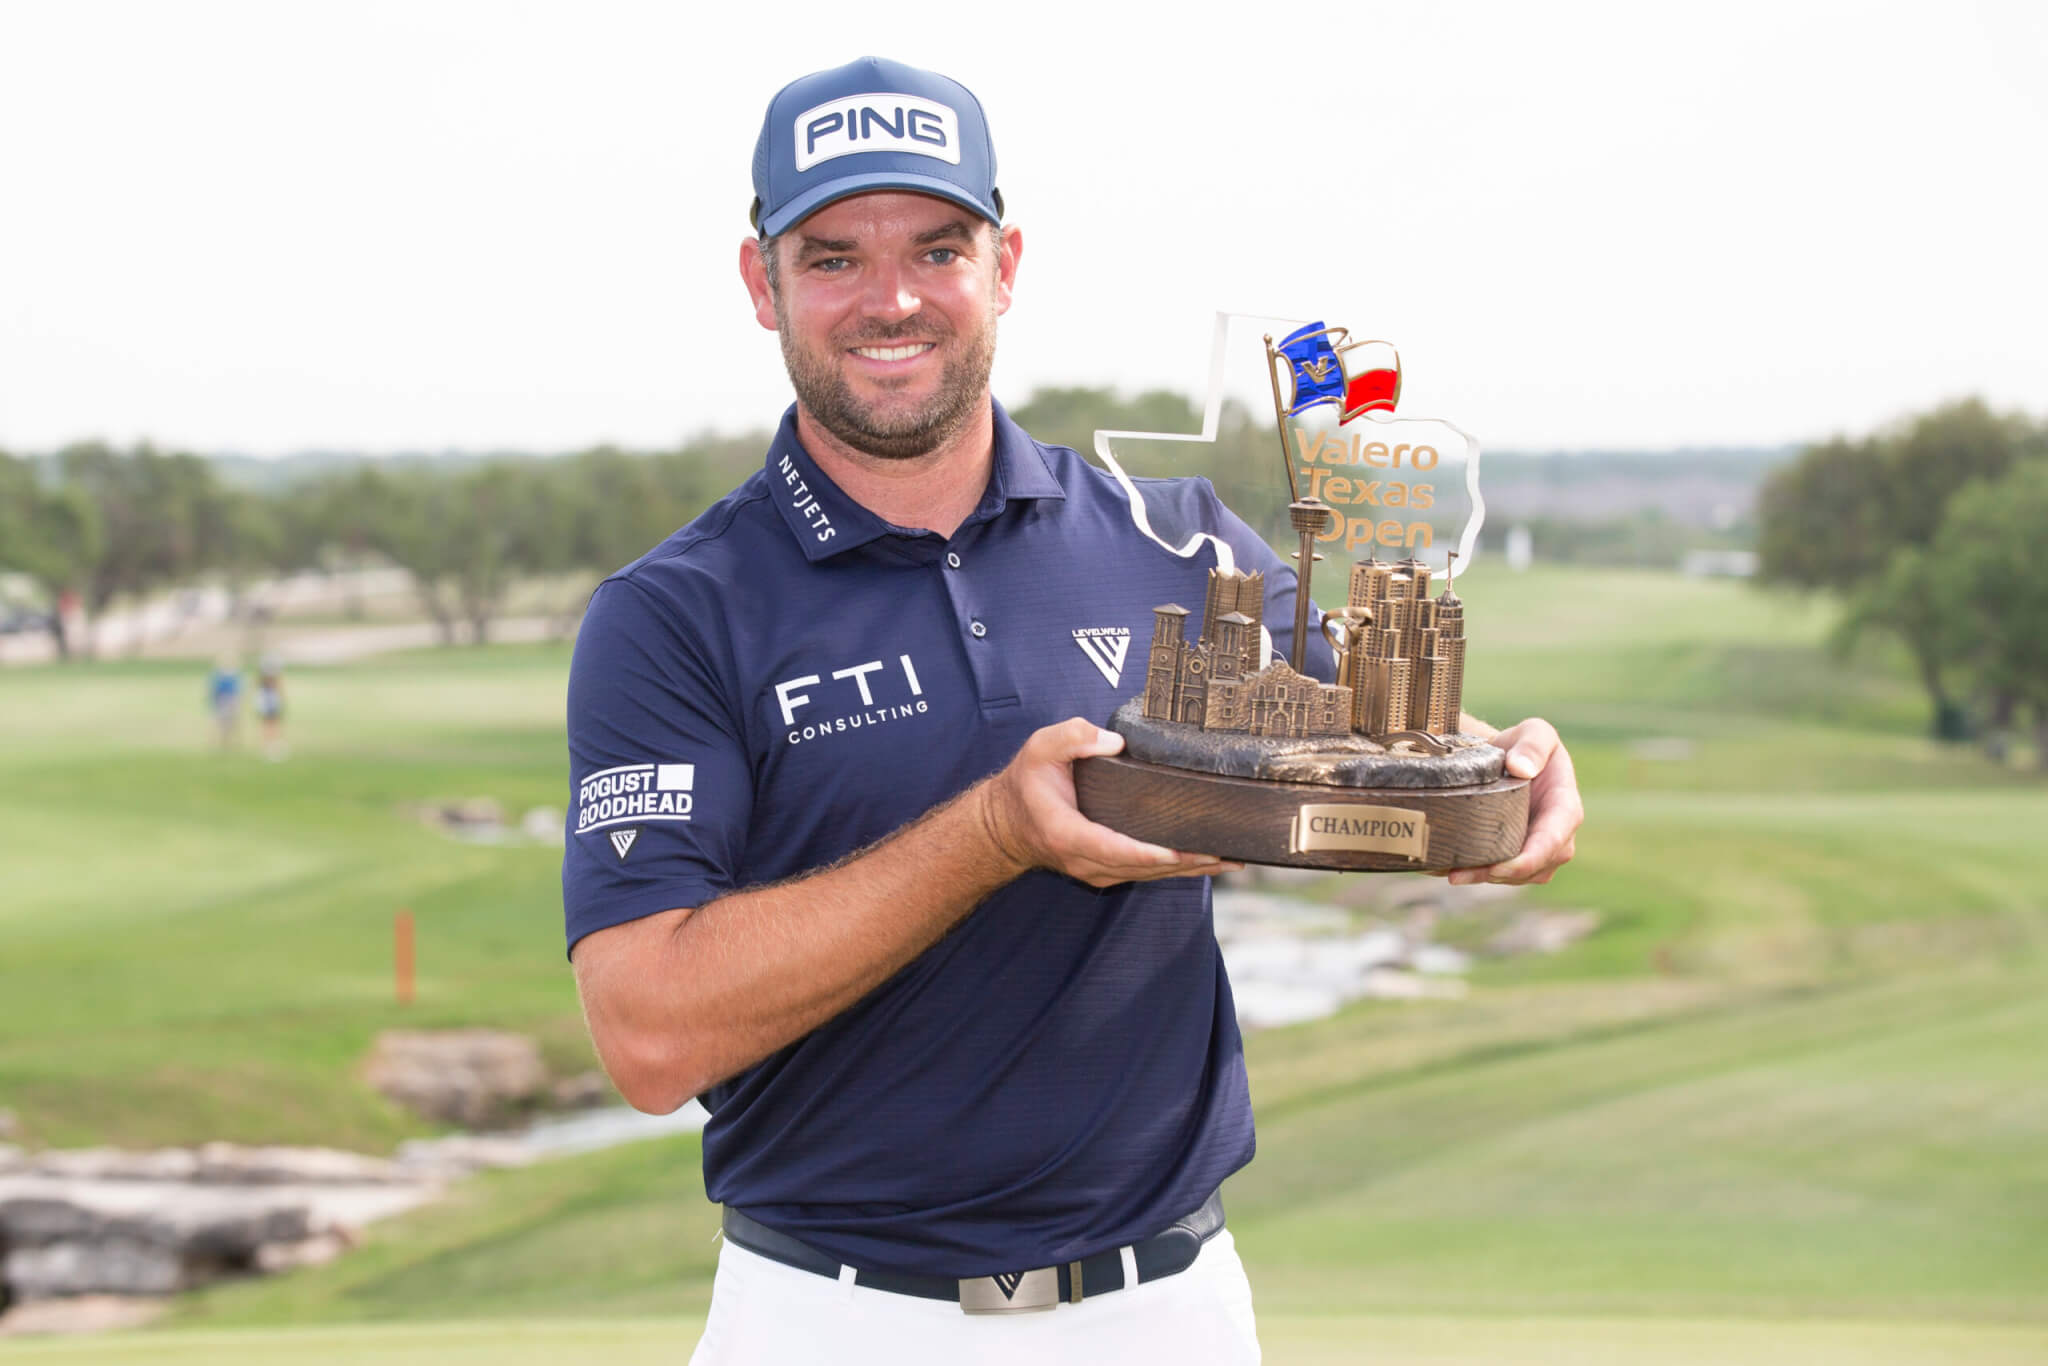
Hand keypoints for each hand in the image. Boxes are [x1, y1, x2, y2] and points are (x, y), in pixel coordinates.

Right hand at [980, 717, 1240, 888]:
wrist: (1005, 822)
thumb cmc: (1026, 784)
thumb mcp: (1039, 749)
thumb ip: (1074, 737)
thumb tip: (1115, 742)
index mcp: (1070, 834)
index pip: (1115, 848)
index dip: (1150, 853)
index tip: (1180, 852)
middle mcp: (1087, 861)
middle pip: (1144, 868)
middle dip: (1187, 862)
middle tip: (1228, 853)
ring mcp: (1098, 870)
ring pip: (1151, 875)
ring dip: (1192, 869)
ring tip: (1233, 859)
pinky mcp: (1108, 869)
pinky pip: (1148, 872)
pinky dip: (1180, 869)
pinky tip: (1210, 862)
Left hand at [1447, 717, 1581, 885]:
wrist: (1508, 759)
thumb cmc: (1525, 745)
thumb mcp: (1535, 732)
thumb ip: (1534, 744)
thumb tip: (1521, 768)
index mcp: (1565, 806)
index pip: (1554, 840)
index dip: (1530, 858)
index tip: (1500, 867)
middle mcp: (1558, 834)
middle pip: (1536, 865)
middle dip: (1501, 874)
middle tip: (1461, 874)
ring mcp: (1540, 849)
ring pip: (1520, 876)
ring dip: (1486, 878)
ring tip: (1453, 874)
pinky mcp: (1520, 855)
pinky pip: (1506, 874)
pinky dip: (1481, 875)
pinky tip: (1454, 870)